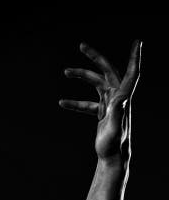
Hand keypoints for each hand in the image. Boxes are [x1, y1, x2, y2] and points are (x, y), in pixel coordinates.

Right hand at [60, 40, 141, 160]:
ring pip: (96, 84)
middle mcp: (118, 98)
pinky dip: (75, 102)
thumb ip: (117, 112)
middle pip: (107, 72)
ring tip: (66, 72)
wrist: (112, 158)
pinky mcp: (103, 113)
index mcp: (123, 98)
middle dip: (95, 57)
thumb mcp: (115, 128)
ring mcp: (111, 104)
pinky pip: (88, 103)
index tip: (137, 42)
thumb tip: (120, 98)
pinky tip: (62, 103)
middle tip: (82, 46)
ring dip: (82, 76)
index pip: (132, 73)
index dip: (134, 57)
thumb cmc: (114, 144)